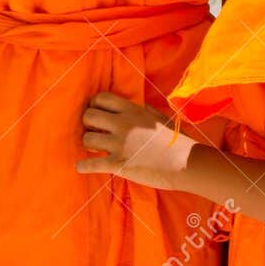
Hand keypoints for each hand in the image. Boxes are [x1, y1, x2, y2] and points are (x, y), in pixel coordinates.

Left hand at [77, 92, 193, 189]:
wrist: (185, 162)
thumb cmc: (175, 139)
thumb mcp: (159, 117)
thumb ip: (144, 110)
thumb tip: (139, 105)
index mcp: (132, 110)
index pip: (101, 98)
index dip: (94, 105)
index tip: (96, 113)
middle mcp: (122, 124)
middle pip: (88, 116)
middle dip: (87, 123)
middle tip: (93, 130)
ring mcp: (119, 144)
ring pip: (87, 139)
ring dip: (87, 144)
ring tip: (92, 148)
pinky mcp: (118, 164)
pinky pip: (91, 164)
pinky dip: (83, 166)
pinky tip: (80, 167)